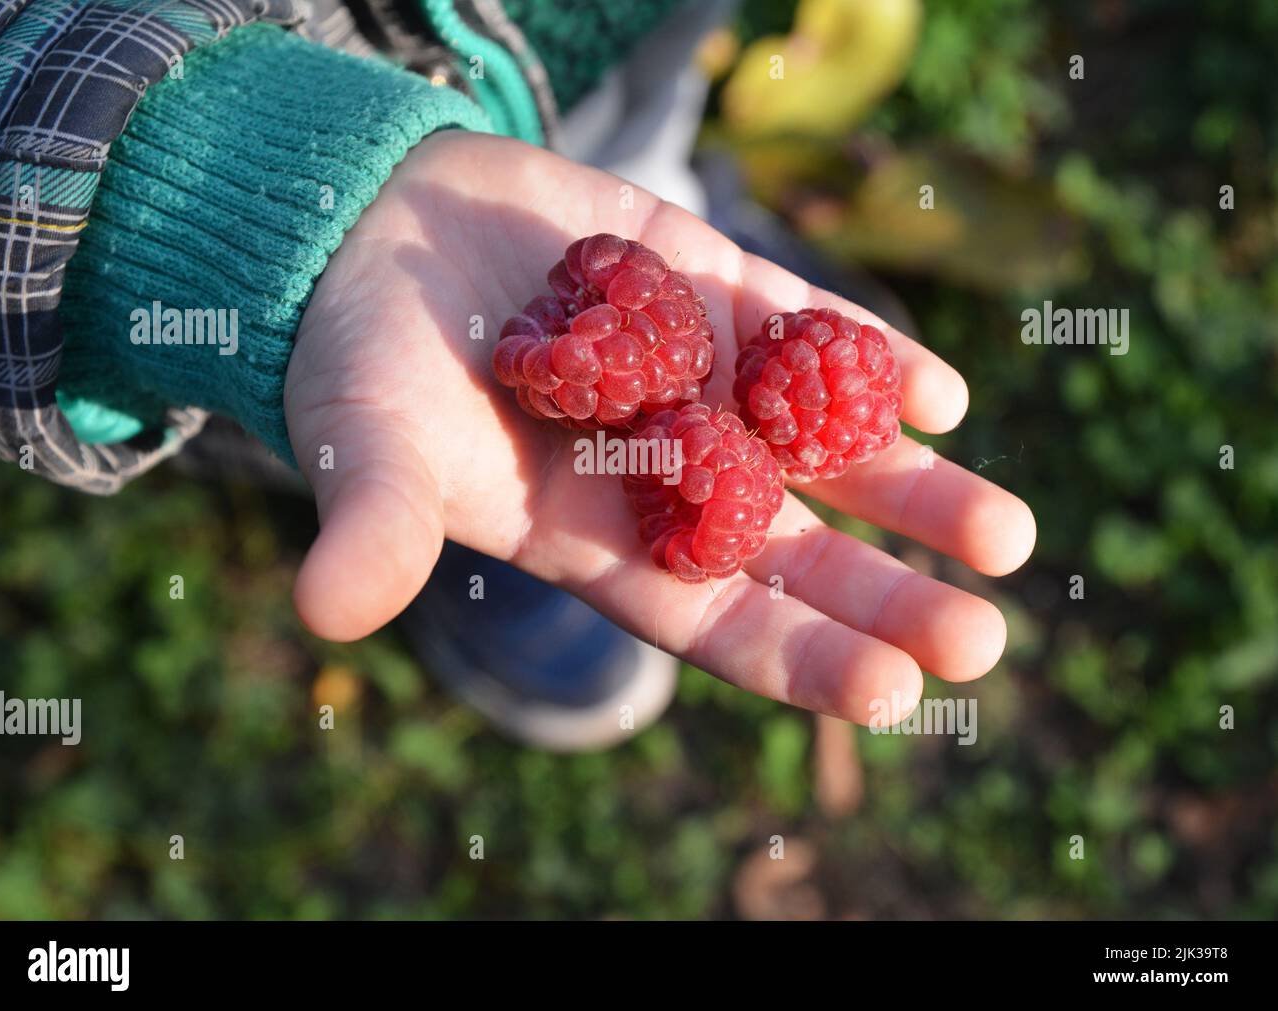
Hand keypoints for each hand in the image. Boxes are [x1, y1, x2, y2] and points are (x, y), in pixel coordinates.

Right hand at [284, 130, 1035, 723]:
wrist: (378, 233)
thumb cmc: (359, 362)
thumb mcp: (362, 446)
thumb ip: (371, 524)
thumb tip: (324, 618)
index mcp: (599, 541)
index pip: (715, 622)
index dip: (801, 657)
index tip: (892, 688)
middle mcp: (669, 477)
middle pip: (797, 553)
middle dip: (886, 594)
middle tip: (981, 634)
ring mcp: (703, 388)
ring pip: (829, 454)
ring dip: (916, 489)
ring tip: (1005, 535)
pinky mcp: (714, 296)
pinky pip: (810, 335)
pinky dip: (872, 362)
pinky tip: (938, 395)